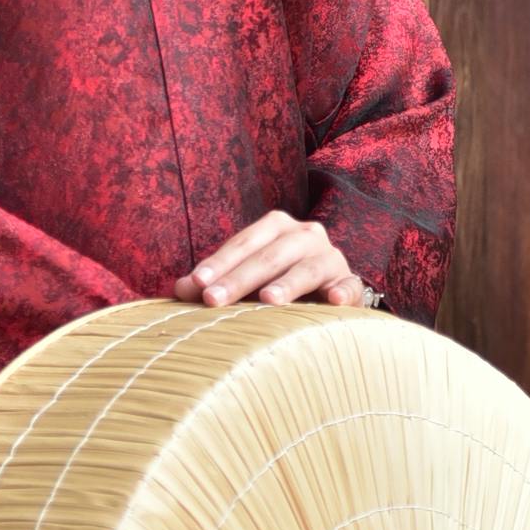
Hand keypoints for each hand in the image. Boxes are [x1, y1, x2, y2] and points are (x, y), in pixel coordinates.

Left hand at [172, 210, 367, 309]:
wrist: (326, 296)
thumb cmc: (274, 285)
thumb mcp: (243, 282)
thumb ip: (213, 283)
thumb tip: (178, 289)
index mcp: (276, 228)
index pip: (244, 243)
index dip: (219, 263)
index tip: (196, 284)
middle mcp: (305, 235)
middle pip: (271, 254)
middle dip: (240, 278)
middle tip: (214, 300)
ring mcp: (331, 258)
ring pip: (309, 267)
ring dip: (288, 283)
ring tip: (268, 300)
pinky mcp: (351, 283)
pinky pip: (350, 286)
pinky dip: (343, 291)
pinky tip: (332, 301)